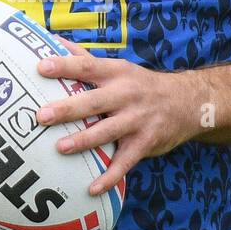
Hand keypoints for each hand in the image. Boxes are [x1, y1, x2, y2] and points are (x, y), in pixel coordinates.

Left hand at [35, 37, 193, 195]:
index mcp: (117, 73)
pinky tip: (91, 188)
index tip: (40, 67)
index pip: (88, 66)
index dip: (65, 66)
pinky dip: (110, 177)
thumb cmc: (141, 85)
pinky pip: (125, 162)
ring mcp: (137, 120)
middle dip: (68, 109)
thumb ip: (85, 58)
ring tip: (61, 148)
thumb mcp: (119, 68)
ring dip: (84, 141)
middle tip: (42, 115)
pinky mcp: (145, 142)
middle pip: (94, 101)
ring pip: (108, 132)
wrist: (189, 102)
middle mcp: (126, 95)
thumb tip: (52, 41)